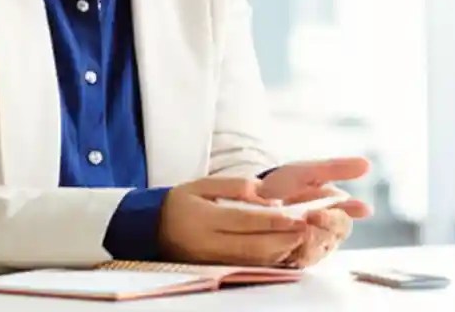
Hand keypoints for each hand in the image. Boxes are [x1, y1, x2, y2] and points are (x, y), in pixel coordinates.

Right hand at [158, 177, 307, 265]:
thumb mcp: (201, 185)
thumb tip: (264, 193)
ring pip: (252, 260)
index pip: (244, 221)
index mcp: (204, 219)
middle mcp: (208, 244)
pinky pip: (246, 267)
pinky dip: (267, 260)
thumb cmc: (179, 203)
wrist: (149, 229)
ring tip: (300, 239)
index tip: (295, 217)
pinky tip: (282, 250)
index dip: (272, 221)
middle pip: (252, 246)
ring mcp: (211, 261)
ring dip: (279, 252)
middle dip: (282, 239)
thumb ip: (233, 186)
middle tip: (305, 230)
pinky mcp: (215, 270)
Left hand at [259, 158, 372, 267]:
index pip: (343, 222)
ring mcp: (309, 249)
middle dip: (320, 228)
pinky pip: (296, 262)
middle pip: (331, 239)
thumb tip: (368, 165)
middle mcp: (324, 234)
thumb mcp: (308, 171)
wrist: (250, 197)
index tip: (322, 211)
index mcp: (333, 213)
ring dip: (306, 241)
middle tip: (307, 217)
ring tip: (294, 228)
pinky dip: (291, 251)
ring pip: (315, 252)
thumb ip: (337, 169)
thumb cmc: (285, 184)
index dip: (336, 218)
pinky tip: (283, 241)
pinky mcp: (292, 260)